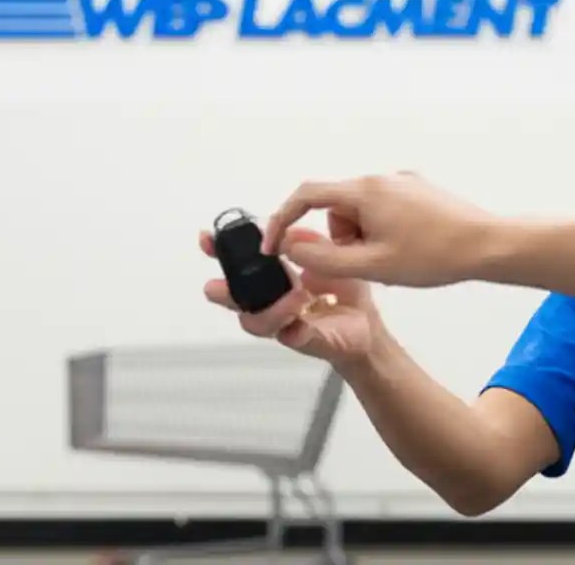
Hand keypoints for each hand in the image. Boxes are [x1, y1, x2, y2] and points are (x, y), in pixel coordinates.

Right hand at [200, 226, 383, 367]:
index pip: (241, 265)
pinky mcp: (308, 340)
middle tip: (218, 287)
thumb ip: (307, 244)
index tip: (206, 239)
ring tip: (295, 296)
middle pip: (237, 300)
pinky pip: (294, 338)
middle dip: (225, 293)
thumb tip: (286, 233)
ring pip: (257, 323)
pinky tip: (298, 326)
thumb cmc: (343, 294)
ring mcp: (286, 324)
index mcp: (276, 279)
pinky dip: (294, 332)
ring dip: (270, 309)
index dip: (220, 252)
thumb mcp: (327, 257)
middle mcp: (273, 303)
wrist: (368, 328)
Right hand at [260, 171, 497, 286]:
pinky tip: (409, 250)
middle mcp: (381, 178)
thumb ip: (323, 258)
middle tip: (365, 264)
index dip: (283, 220)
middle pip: (336, 207)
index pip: (306, 196)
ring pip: (360, 211)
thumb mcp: (372, 266)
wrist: (487, 245)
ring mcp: (402, 182)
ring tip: (393, 259)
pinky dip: (382, 230)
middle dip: (339, 238)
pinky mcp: (418, 191)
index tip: (274, 244)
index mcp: (365, 191)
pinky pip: (384, 210)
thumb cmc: (436, 256)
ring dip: (362, 236)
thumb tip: (291, 247)